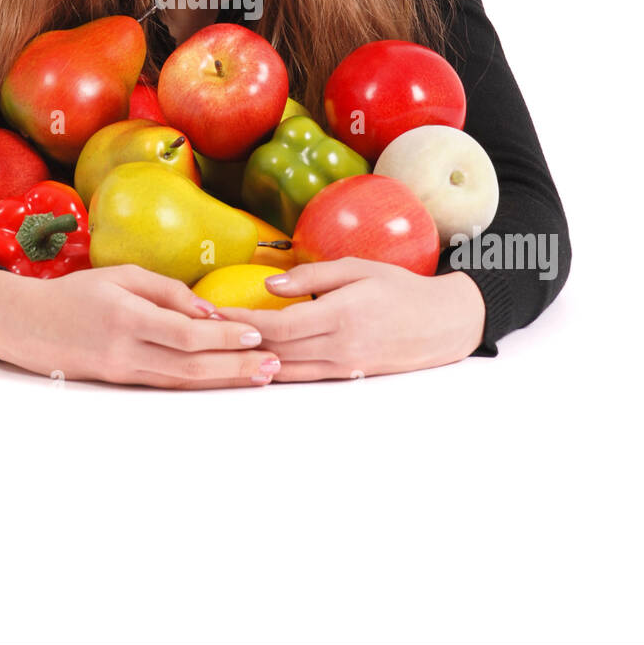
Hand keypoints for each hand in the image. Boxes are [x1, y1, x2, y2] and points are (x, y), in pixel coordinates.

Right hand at [0, 263, 282, 388]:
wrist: (24, 325)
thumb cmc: (75, 293)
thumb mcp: (120, 276)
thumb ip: (167, 292)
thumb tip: (211, 313)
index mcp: (126, 316)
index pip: (185, 334)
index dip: (224, 338)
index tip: (258, 333)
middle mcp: (125, 350)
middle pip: (190, 366)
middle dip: (236, 367)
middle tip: (275, 365)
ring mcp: (122, 372)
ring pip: (182, 382)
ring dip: (225, 380)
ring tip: (261, 376)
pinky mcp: (120, 383)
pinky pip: (167, 385)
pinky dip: (200, 384)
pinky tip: (224, 380)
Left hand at [209, 258, 486, 379]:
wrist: (442, 324)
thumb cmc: (401, 288)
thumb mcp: (358, 268)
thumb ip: (312, 276)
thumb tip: (270, 286)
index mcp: (340, 315)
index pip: (278, 325)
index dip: (242, 320)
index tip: (214, 310)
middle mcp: (338, 346)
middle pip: (275, 350)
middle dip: (237, 341)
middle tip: (203, 329)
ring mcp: (342, 366)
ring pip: (285, 369)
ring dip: (250, 360)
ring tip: (219, 348)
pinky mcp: (346, 376)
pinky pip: (303, 376)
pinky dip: (275, 370)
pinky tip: (253, 362)